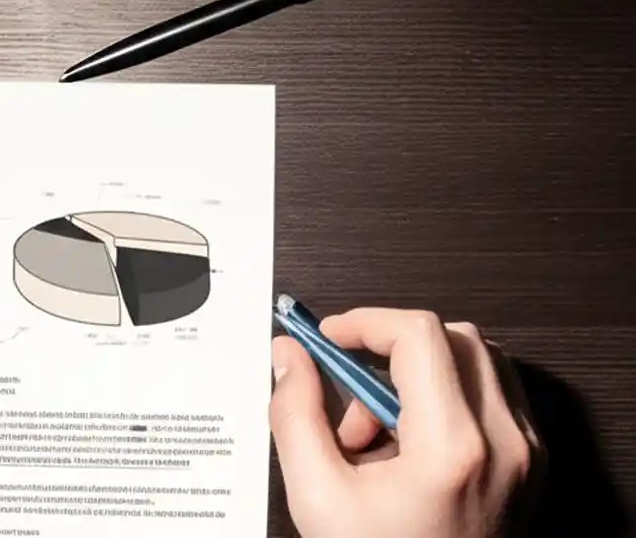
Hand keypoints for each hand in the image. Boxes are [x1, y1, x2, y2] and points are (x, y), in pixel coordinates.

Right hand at [269, 308, 544, 537]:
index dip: (365, 323)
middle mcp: (505, 444)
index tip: (329, 338)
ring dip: (420, 377)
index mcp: (454, 448)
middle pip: (455, 338)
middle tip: (348, 395)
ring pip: (478, 363)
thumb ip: (295, 415)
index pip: (419, 335)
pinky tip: (409, 448)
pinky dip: (448, 401)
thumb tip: (289, 357)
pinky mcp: (531, 465)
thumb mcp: (318, 497)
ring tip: (377, 436)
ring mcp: (526, 455)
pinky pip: (494, 398)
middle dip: (390, 352)